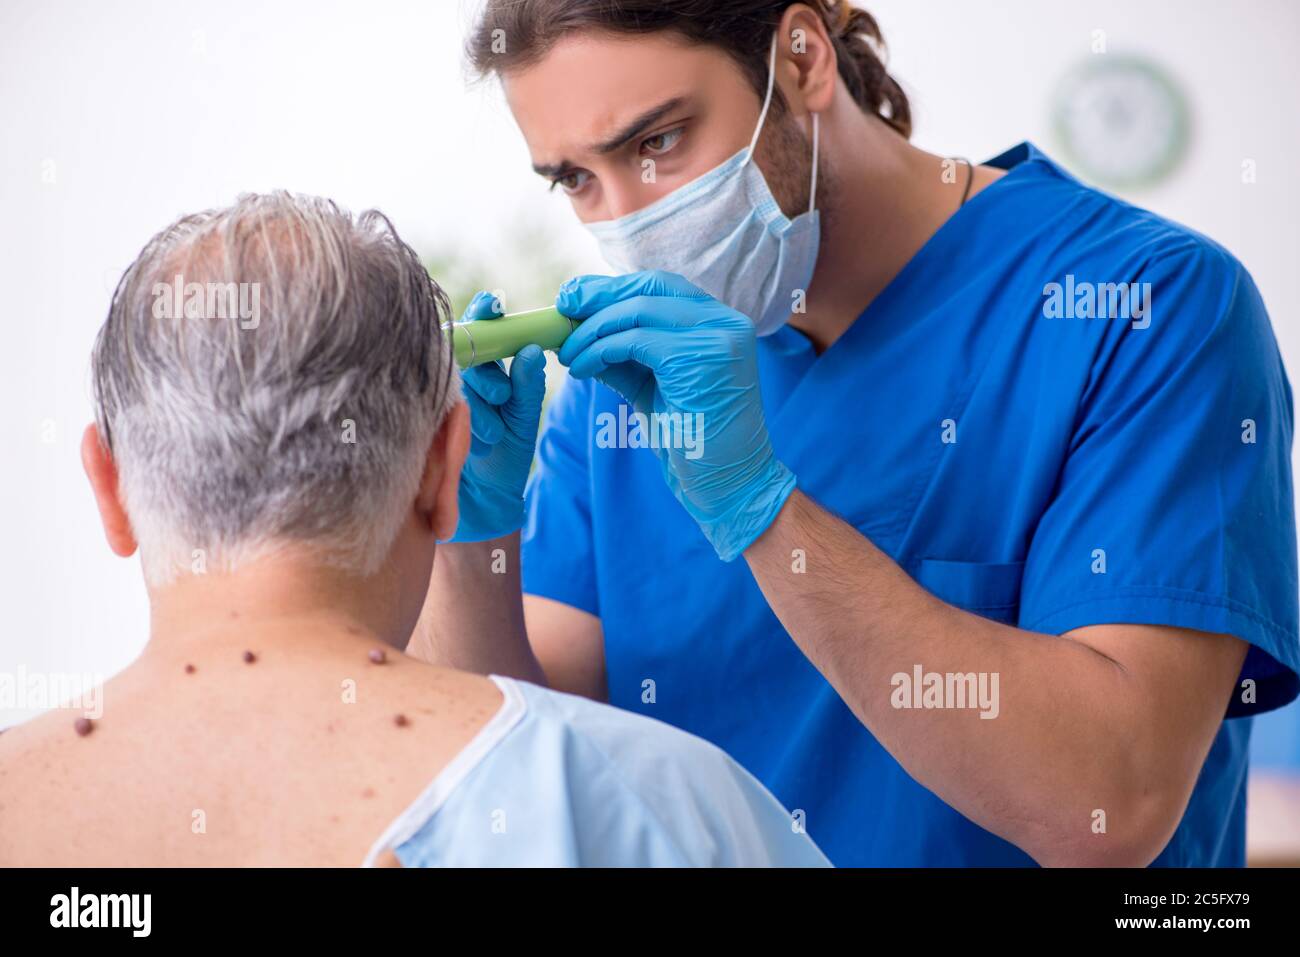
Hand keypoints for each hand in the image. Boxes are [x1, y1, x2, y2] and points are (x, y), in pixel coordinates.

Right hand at [448, 291, 547, 542]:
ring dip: (479, 405)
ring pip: (456, 379)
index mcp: (489, 366)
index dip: (486, 310)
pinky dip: (461, 422)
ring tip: (493, 433)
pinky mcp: (421, 412)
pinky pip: (437, 401)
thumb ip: (527, 386)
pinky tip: (473, 441)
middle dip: (487, 373)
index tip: (494, 305)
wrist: (484, 499)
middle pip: (466, 351)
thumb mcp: (523, 420)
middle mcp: (461, 374)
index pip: (484, 327)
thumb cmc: (506, 454)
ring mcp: (439, 391)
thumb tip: (531, 351)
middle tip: (503, 396)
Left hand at [556, 270, 794, 560]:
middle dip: (599, 295)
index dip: (613, 287)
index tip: (574, 297)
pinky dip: (600, 351)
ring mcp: (717, 338)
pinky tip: (582, 369)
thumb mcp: (651, 387)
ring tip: (567, 354)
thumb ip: (622, 355)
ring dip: (592, 330)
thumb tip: (574, 331)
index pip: (661, 286)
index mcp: (719, 324)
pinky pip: (635, 341)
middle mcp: (725, 322)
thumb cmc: (693, 441)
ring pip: (639, 310)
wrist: (729, 485)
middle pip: (651, 287)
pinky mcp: (700, 359)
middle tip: (561, 309)